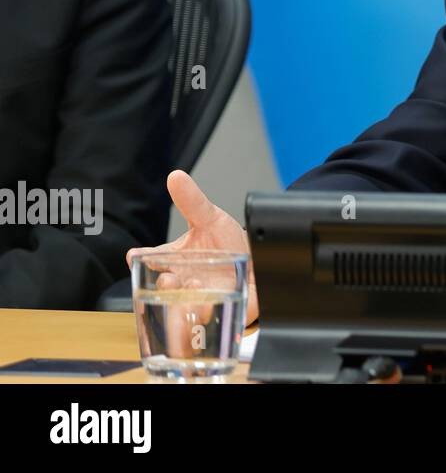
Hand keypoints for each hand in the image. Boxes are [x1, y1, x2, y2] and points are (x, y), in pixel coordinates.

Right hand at [126, 170, 259, 327]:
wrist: (260, 263)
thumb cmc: (228, 243)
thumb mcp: (211, 219)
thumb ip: (192, 201)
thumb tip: (176, 176)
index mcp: (174, 260)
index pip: (151, 259)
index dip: (141, 258)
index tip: (136, 255)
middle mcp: (183, 282)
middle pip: (165, 286)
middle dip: (165, 284)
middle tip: (170, 278)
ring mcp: (199, 298)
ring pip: (184, 306)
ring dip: (185, 300)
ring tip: (194, 288)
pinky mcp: (220, 312)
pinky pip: (211, 318)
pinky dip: (209, 313)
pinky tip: (210, 305)